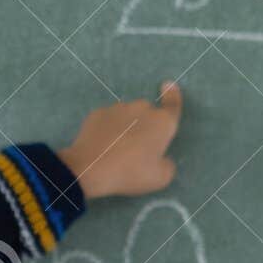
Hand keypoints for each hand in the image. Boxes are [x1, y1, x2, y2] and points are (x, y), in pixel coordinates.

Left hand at [57, 81, 182, 198]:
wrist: (90, 168)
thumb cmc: (130, 173)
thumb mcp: (160, 177)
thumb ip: (166, 164)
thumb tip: (160, 158)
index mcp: (163, 123)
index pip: (173, 104)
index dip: (173, 95)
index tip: (167, 85)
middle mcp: (143, 108)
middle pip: (147, 114)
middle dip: (144, 125)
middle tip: (136, 149)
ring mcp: (118, 108)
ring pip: (127, 115)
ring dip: (125, 127)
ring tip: (116, 149)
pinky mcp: (98, 112)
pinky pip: (108, 120)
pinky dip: (107, 129)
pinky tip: (102, 145)